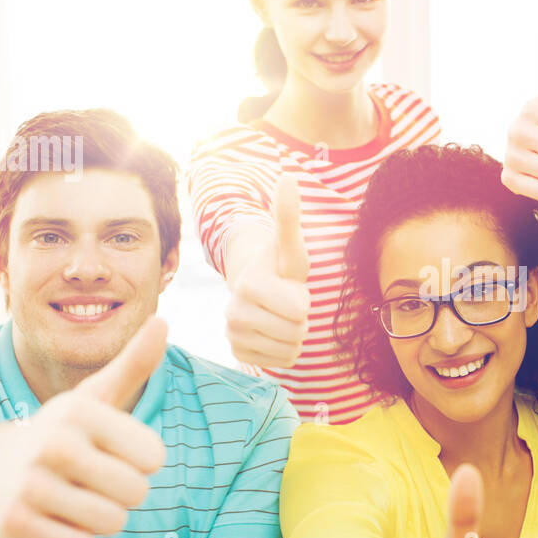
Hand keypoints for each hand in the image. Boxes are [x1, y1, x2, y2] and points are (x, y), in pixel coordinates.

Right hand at [0, 317, 169, 537]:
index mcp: (80, 410)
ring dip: (99, 518)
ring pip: (112, 523)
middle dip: (119, 493)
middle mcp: (54, 443)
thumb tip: (164, 320)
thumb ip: (133, 363)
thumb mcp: (91, 397)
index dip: (137, 463)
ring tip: (68, 498)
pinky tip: (50, 519)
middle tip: (85, 480)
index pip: (154, 458)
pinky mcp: (13, 525)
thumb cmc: (52, 433)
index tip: (107, 452)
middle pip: (137, 493)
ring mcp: (30, 485)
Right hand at [224, 173, 311, 368]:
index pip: (299, 310)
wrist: (260, 286)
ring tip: (282, 315)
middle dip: (301, 318)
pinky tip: (275, 331)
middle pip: (296, 331)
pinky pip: (281, 362)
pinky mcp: (237, 352)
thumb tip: (288, 176)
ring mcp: (233, 334)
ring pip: (290, 349)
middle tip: (288, 302)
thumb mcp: (291, 244)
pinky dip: (286, 350)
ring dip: (295, 334)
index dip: (304, 299)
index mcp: (248, 284)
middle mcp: (234, 311)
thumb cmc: (281, 265)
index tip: (291, 287)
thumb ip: (288, 215)